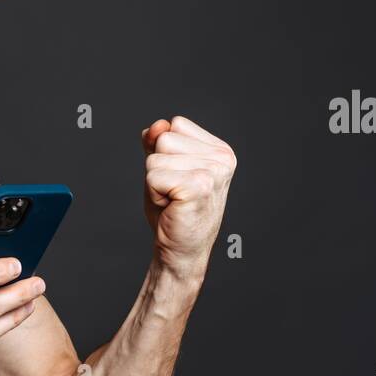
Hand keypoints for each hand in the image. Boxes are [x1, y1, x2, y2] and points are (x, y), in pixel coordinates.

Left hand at [141, 115, 236, 281]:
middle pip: (164, 139)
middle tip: (173, 193)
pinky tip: (171, 206)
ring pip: (156, 158)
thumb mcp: (163, 168)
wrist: (181, 250)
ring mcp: (213, 171)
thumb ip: (157, 142)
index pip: (175, 125)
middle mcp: (222, 158)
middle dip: (158, 167)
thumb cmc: (173, 210)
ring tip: (173, 200)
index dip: (165, 152)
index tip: (177, 178)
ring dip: (155, 182)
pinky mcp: (199, 186)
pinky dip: (154, 193)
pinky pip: (153, 176)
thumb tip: (157, 125)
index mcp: (219, 150)